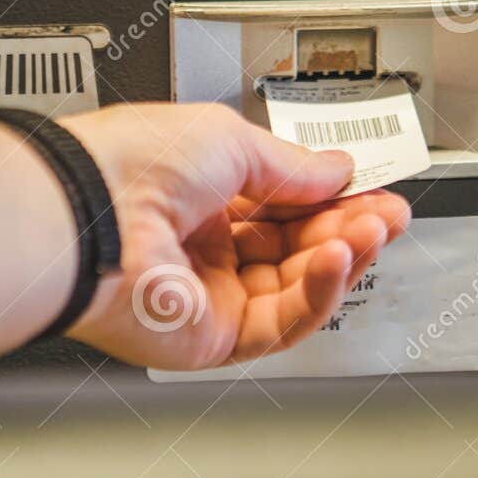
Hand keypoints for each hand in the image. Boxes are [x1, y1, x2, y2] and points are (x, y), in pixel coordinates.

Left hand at [59, 103, 410, 369]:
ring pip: (298, 289)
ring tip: (372, 230)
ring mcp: (208, 296)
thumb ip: (294, 165)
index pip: (284, 205)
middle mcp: (203, 249)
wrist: (89, 212)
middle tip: (388, 213)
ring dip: (342, 258)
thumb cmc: (130, 164)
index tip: (373, 189)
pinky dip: (319, 292)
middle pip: (298, 248)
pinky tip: (339, 259)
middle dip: (349, 229)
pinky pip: (283, 322)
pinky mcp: (212, 338)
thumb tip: (337, 169)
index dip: (333, 199)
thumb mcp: (231, 139)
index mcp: (199, 196)